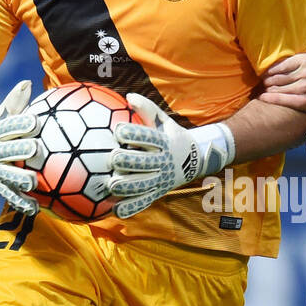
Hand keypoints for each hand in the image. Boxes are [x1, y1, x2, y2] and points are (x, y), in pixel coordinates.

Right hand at [0, 80, 40, 213]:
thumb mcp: (0, 114)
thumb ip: (14, 101)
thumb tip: (28, 82)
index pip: (7, 127)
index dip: (20, 124)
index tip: (35, 121)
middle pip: (6, 151)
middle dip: (20, 150)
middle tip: (35, 149)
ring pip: (7, 175)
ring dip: (19, 179)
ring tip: (33, 182)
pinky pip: (9, 195)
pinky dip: (21, 202)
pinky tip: (36, 208)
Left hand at [106, 93, 235, 217]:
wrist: (194, 160)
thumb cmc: (171, 136)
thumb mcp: (164, 121)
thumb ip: (148, 109)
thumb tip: (128, 96)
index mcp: (164, 143)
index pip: (148, 138)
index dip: (133, 134)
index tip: (118, 130)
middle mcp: (163, 162)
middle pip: (143, 163)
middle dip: (126, 161)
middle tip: (112, 158)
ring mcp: (161, 180)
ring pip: (142, 185)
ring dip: (126, 186)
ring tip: (111, 184)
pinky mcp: (157, 193)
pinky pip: (143, 202)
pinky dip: (130, 207)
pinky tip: (115, 209)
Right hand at [260, 48, 305, 153]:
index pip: (279, 99)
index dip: (267, 99)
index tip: (261, 98)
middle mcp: (304, 86)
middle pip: (276, 87)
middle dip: (267, 89)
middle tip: (263, 90)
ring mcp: (304, 72)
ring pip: (278, 76)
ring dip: (269, 79)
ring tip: (265, 82)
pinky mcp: (303, 60)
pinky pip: (282, 65)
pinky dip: (274, 68)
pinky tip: (270, 72)